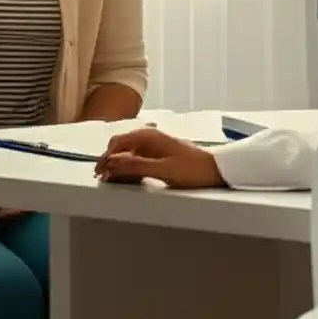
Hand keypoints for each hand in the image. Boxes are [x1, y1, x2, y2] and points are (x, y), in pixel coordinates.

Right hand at [95, 128, 224, 188]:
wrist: (217, 170)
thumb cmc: (192, 170)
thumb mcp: (162, 170)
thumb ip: (135, 166)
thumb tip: (111, 164)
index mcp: (147, 136)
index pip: (116, 144)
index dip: (105, 159)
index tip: (100, 174)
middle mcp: (148, 137)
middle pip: (120, 148)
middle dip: (110, 163)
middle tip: (105, 180)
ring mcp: (154, 146)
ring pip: (128, 155)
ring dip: (120, 167)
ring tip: (115, 182)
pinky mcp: (160, 155)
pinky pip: (138, 160)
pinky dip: (131, 169)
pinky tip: (131, 180)